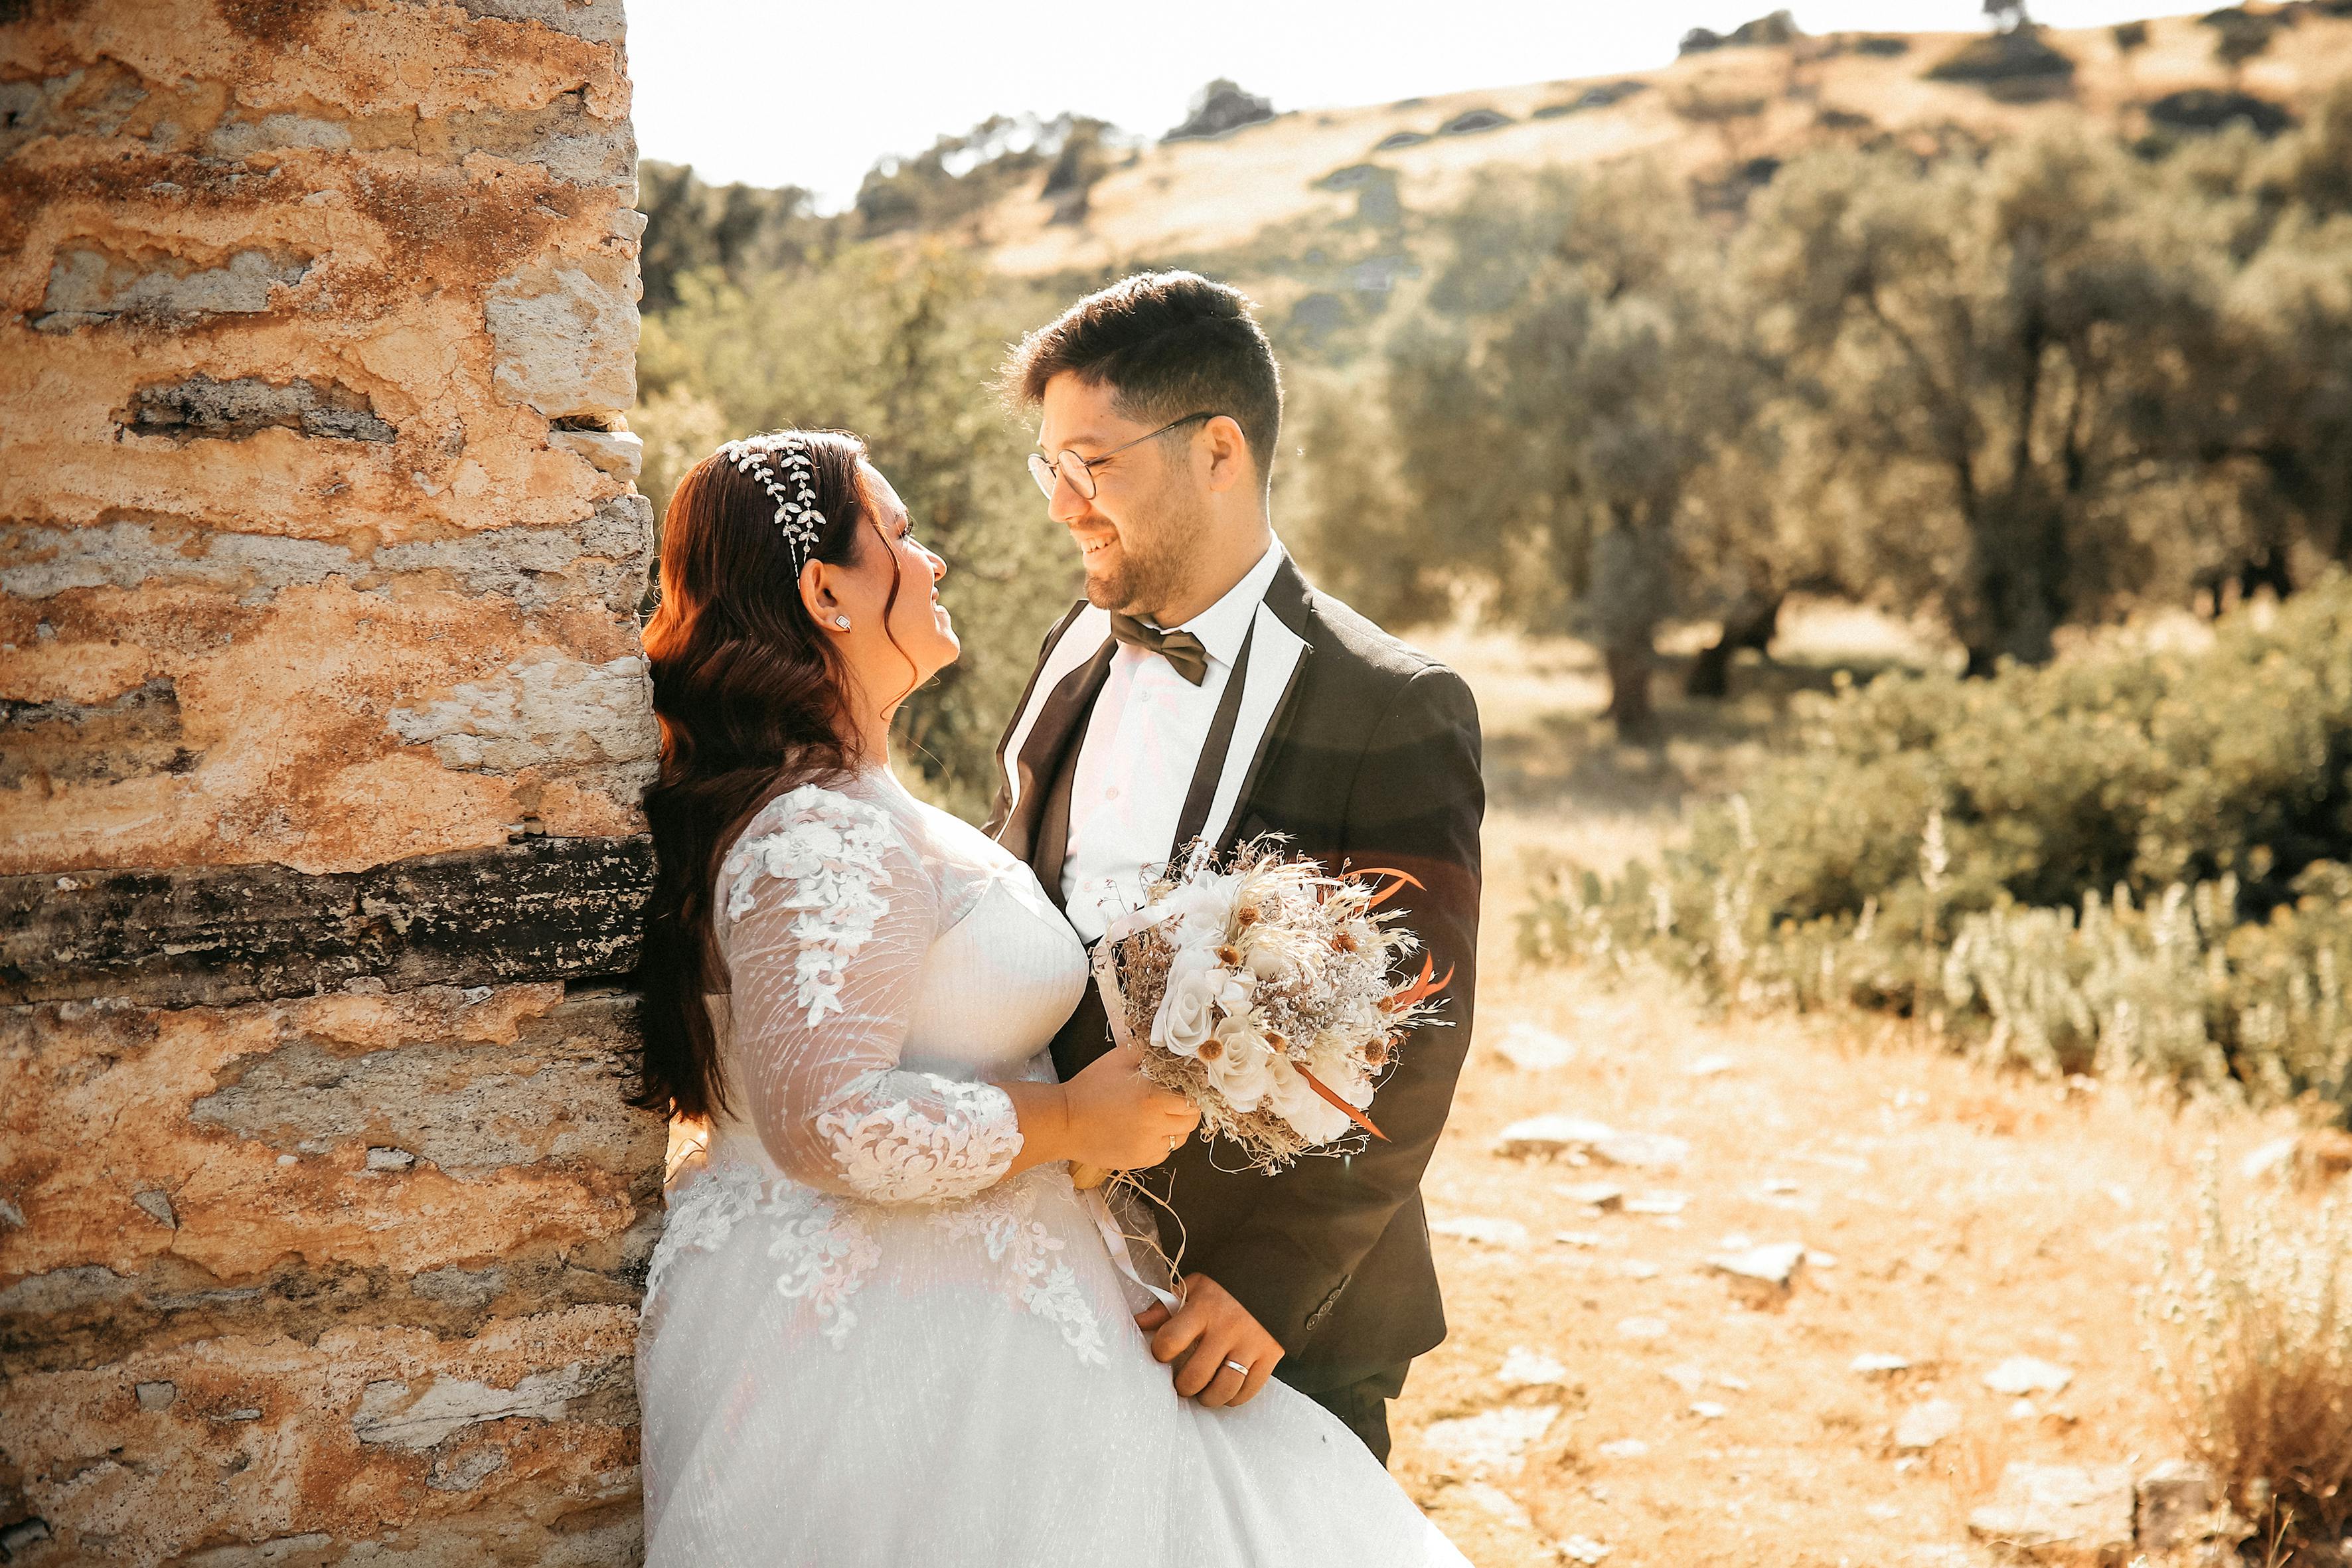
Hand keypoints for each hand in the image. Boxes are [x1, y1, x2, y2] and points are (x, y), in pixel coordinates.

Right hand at [1062, 1040, 1199, 1171]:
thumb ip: (1146, 1052)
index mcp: (1154, 1100)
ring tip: (1160, 1117)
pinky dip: (1161, 1143)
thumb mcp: (1118, 1059)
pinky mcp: (1137, 1161)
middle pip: (1190, 1123)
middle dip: (1187, 1112)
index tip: (1186, 1090)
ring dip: (1175, 1128)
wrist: (1064, 1121)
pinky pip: (1162, 1154)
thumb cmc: (1088, 1089)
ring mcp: (1146, 1148)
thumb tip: (1166, 1051)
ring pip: (1179, 1141)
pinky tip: (1147, 1132)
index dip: (1192, 1095)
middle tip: (1176, 1103)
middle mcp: (1154, 1126)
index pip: (1192, 1102)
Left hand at [1134, 1273, 1281, 1408]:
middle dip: (1183, 1386)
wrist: (1274, 1275)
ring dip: (1207, 1397)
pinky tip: (1226, 1392)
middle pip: (1196, 1375)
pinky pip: (1249, 1390)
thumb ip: (1166, 1307)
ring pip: (1223, 1389)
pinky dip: (1234, 1398)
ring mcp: (1250, 1344)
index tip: (1161, 1354)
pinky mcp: (1270, 1356)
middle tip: (1182, 1383)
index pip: (1171, 1340)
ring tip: (1202, 1392)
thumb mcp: (1195, 1286)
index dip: (1160, 1353)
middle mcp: (1227, 1328)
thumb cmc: (1228, 1284)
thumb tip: (1138, 1323)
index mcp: (1204, 1308)